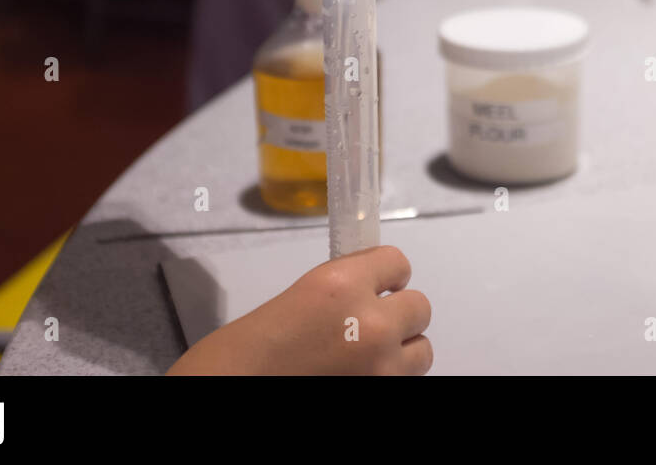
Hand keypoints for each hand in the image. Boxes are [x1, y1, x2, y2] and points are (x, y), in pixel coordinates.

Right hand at [167, 246, 432, 375]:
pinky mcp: (382, 394)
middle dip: (398, 314)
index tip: (380, 284)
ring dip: (401, 350)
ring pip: (422, 350)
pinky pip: (404, 380)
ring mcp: (381, 367)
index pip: (398, 262)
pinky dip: (389, 376)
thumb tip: (371, 288)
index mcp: (342, 285)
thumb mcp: (300, 296)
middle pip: (420, 307)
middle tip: (372, 323)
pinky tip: (360, 374)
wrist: (233, 386)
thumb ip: (342, 290)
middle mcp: (371, 323)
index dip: (388, 274)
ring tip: (370, 355)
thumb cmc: (248, 349)